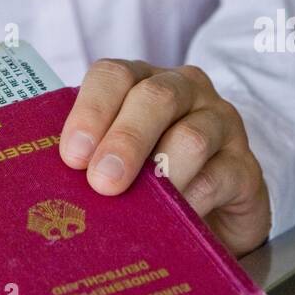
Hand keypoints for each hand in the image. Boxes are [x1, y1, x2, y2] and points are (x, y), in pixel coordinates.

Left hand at [58, 60, 271, 256]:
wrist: (214, 214)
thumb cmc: (151, 179)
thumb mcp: (116, 161)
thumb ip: (91, 159)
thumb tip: (49, 185)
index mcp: (142, 81)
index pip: (113, 75)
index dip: (91, 111)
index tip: (72, 156)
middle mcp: (185, 91)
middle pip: (155, 97)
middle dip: (125, 140)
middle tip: (102, 182)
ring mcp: (221, 124)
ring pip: (192, 136)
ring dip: (161, 174)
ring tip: (142, 207)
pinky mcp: (246, 166)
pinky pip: (219, 177)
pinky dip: (192, 200)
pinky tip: (176, 219)